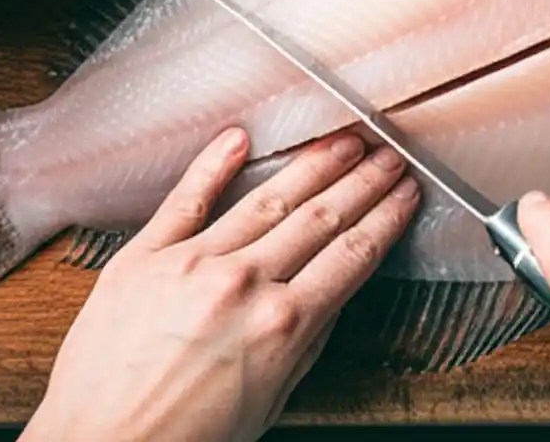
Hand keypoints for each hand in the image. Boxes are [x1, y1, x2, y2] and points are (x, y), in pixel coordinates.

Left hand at [21, 128, 418, 441]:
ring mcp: (192, 263)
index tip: (404, 194)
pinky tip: (240, 137)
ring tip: (342, 140)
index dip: (386, 217)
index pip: (352, 255)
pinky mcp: (145, 256)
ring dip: (312, 164)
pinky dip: (215, 164)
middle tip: (388, 153)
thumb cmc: (185, 440)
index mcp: (282, 325)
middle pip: (320, 217)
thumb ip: (304, 344)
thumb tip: (330, 297)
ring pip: (267, 199)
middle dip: (363, 181)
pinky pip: (187, 198)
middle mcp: (243, 284)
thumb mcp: (270, 402)